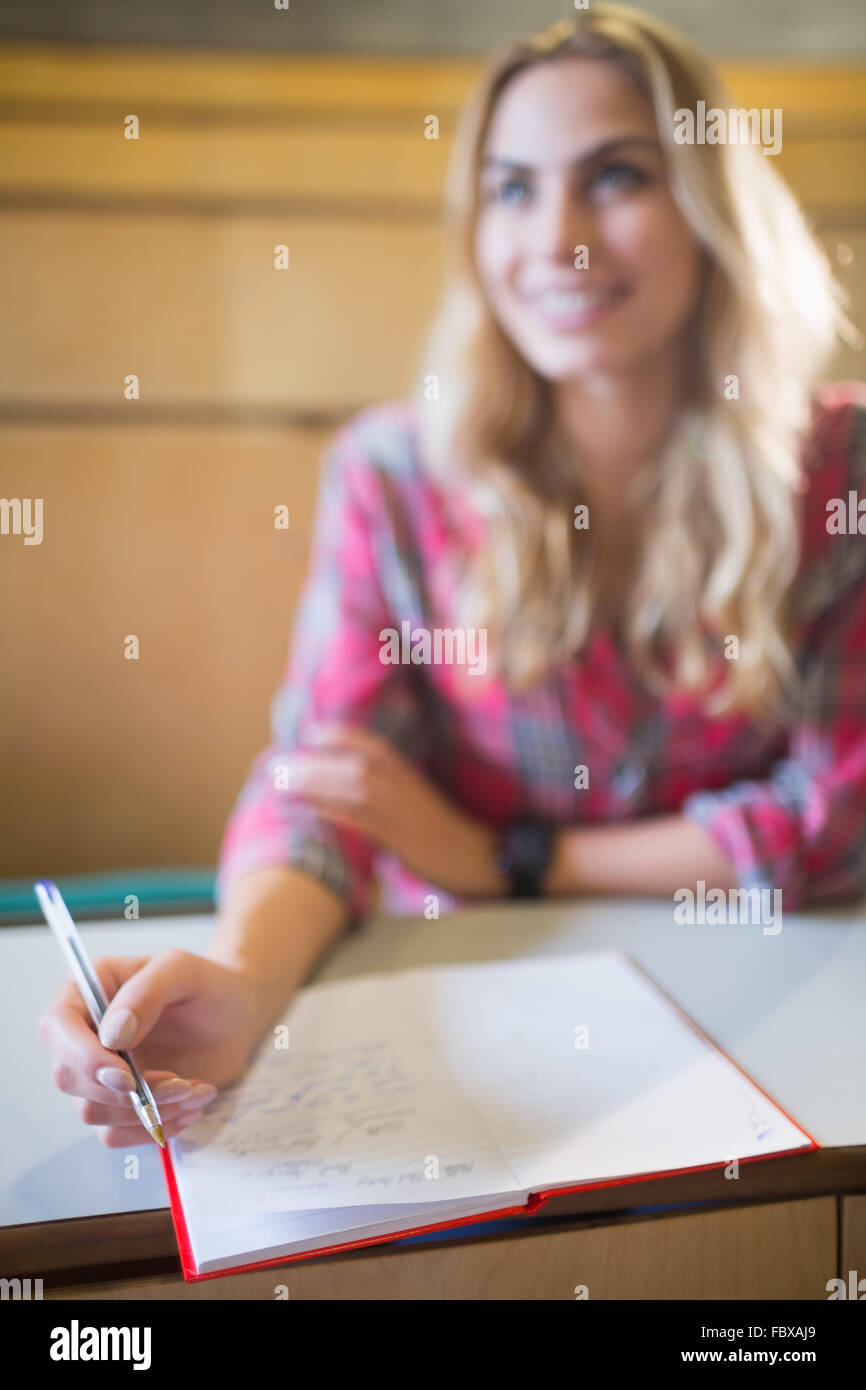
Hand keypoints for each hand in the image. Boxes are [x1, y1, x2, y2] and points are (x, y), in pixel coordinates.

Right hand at [38, 950, 266, 1146]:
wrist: (236, 1015)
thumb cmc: (207, 984)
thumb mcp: (182, 970)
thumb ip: (146, 992)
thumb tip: (111, 1035)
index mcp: (88, 989)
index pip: (57, 1027)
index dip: (83, 1058)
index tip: (126, 1077)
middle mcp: (84, 1033)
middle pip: (68, 1078)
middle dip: (123, 1092)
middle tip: (179, 1083)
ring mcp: (99, 1071)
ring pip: (93, 1112)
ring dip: (147, 1110)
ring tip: (193, 1089)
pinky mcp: (118, 1101)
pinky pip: (115, 1134)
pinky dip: (154, 1126)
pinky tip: (190, 1104)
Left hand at [280, 722, 506, 897]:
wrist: (483, 860)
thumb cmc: (450, 836)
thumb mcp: (422, 807)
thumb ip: (395, 794)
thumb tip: (358, 789)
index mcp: (412, 778)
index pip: (374, 748)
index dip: (342, 737)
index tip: (311, 732)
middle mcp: (407, 789)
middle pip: (356, 765)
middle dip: (317, 761)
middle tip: (280, 761)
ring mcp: (405, 813)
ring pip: (355, 788)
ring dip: (317, 782)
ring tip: (283, 782)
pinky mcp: (403, 840)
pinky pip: (362, 821)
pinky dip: (332, 811)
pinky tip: (309, 809)